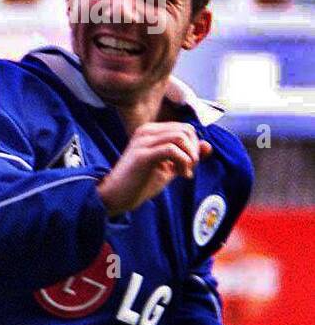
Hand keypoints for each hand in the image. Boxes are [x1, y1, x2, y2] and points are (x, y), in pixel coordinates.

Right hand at [97, 122, 211, 215]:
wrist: (115, 196)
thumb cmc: (140, 182)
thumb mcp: (169, 168)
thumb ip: (187, 156)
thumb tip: (208, 145)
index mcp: (150, 131)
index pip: (185, 128)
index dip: (194, 147)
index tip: (188, 166)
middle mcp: (145, 131)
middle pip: (186, 130)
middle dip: (194, 151)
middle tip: (188, 169)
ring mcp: (142, 141)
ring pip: (181, 137)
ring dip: (189, 157)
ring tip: (183, 172)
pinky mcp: (142, 154)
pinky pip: (173, 149)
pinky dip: (183, 162)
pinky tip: (179, 174)